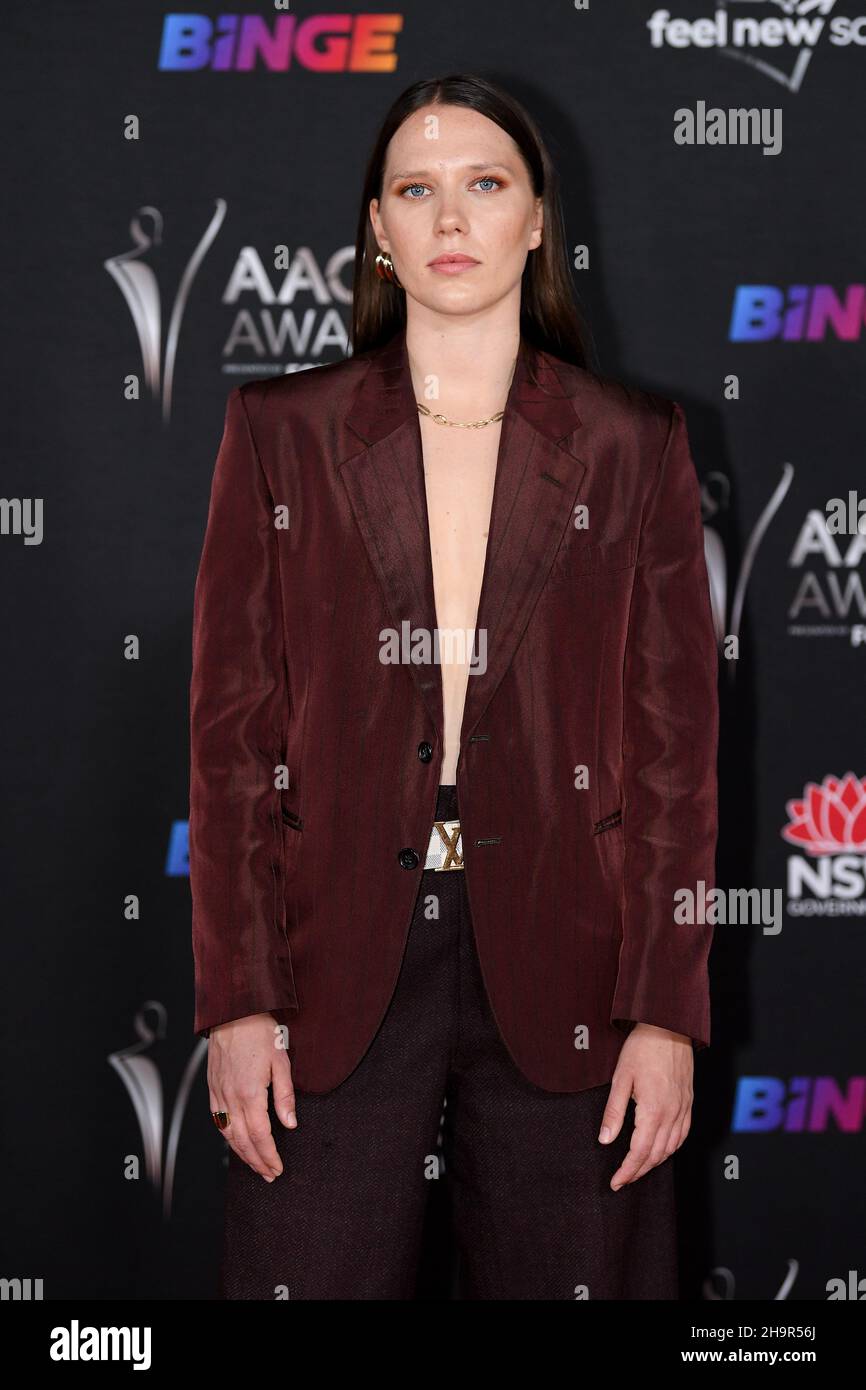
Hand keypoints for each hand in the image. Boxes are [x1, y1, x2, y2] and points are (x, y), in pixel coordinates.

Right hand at [207, 1013, 296, 1180]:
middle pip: (243, 1141)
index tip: (277, 1168)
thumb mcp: (281, 1062)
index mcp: (250, 1093)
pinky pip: (217, 1120)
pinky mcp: (212, 1088)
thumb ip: (285, 1096)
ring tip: (254, 1165)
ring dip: (241, 1154)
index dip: (269, 1156)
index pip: (260, 1136)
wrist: (233, 1013)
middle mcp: (231, 1098)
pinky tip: (235, 1141)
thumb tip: (290, 1123)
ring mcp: (219, 1093)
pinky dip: (227, 1137)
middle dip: (257, 1161)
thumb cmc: (259, 1032)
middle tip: (268, 1174)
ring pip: (228, 1134)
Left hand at [598, 1023, 692, 1189]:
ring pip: (671, 1148)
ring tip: (638, 1169)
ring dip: (654, 1163)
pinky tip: (662, 1150)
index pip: (640, 1152)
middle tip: (622, 1180)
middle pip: (656, 1155)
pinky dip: (671, 1149)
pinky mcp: (689, 1103)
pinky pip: (683, 1135)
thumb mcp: (621, 1078)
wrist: (669, 1027)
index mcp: (653, 1110)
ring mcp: (683, 1109)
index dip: (627, 1171)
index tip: (615, 1182)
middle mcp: (672, 1114)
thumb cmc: (642, 1049)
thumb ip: (614, 1111)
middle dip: (638, 1171)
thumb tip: (606, 1140)